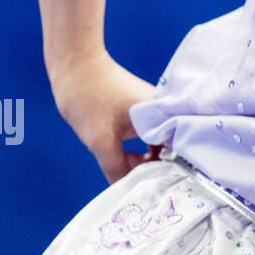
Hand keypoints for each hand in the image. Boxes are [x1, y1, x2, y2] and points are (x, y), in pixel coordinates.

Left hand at [48, 49, 158, 183]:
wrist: (75, 65)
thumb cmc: (88, 97)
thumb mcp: (100, 140)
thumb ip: (116, 168)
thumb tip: (129, 189)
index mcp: (163, 113)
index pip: (179, 149)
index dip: (171, 170)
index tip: (155, 186)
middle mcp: (165, 110)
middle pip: (171, 148)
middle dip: (157, 166)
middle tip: (140, 182)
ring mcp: (154, 110)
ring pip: (158, 143)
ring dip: (146, 158)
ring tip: (129, 170)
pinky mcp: (144, 111)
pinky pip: (150, 135)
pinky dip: (141, 149)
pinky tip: (127, 158)